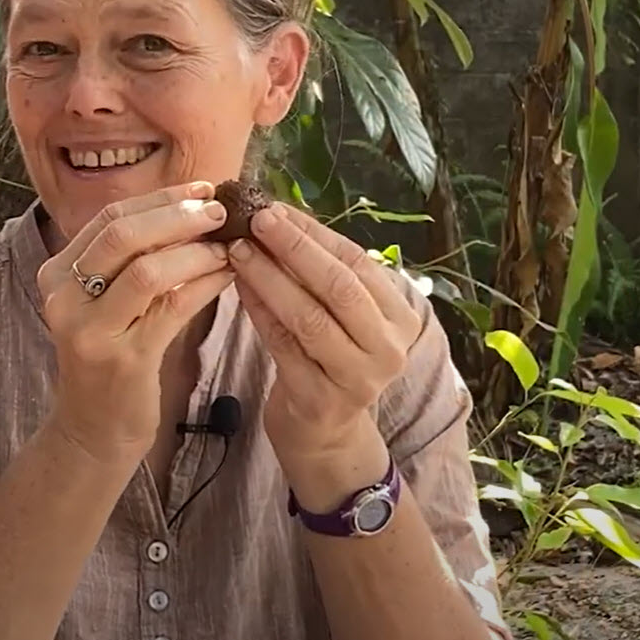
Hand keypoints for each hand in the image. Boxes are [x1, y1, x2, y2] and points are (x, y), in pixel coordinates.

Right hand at [38, 182, 233, 463]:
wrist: (94, 430)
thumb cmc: (112, 357)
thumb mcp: (111, 302)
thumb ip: (135, 259)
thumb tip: (193, 209)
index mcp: (57, 273)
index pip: (110, 217)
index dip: (160, 198)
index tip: (203, 189)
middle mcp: (64, 297)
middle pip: (122, 234)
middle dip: (177, 215)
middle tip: (220, 210)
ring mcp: (88, 330)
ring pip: (147, 271)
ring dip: (196, 252)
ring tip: (229, 245)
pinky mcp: (120, 360)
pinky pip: (171, 309)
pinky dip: (204, 285)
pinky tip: (228, 276)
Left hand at [227, 203, 419, 474]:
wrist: (325, 433)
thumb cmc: (329, 358)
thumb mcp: (341, 316)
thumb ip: (321, 272)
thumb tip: (277, 213)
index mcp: (401, 317)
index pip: (357, 263)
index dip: (314, 233)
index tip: (276, 207)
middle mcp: (388, 348)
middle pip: (339, 287)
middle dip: (294, 248)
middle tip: (256, 219)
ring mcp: (357, 378)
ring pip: (309, 317)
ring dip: (269, 277)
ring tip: (238, 249)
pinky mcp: (320, 400)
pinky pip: (283, 345)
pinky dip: (259, 311)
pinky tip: (238, 286)